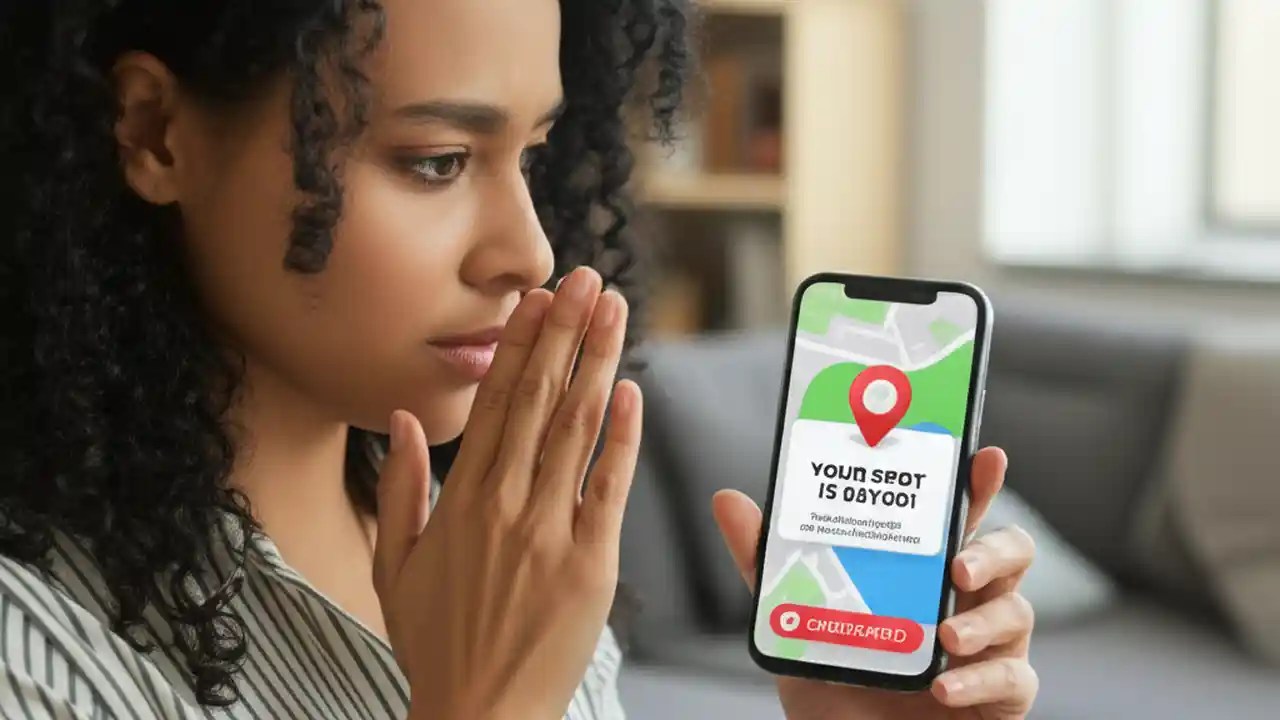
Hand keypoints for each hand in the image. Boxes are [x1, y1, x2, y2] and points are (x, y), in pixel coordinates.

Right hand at [374, 267, 640, 719]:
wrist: (479, 714)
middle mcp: (504, 503)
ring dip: (598, 360)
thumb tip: (401, 420)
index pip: (495, 401)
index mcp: (459, 500)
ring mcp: (549, 530)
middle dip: (565, 330)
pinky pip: (609, 484)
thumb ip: (400, 487)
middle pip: (540, 398)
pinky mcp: (591, 561)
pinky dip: (622, 434)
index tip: (536, 299)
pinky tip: (631, 388)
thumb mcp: (394, 564)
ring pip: (577, 426)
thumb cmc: (437, 643)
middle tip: (586, 277)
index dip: (519, 343)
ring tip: (613, 308)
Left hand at [714, 448, 1038, 719]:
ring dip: (983, 621)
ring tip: (945, 636)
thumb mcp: (795, 623)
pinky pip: (1014, 679)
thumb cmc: (836, 688)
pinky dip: (979, 681)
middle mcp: (964, 603)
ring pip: (1018, 612)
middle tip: (958, 564)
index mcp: (925, 573)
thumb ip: (768, 566)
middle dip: (993, 548)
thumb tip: (727, 500)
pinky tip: (943, 688)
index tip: (984, 456)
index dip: (977, 484)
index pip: (959, 518)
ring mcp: (989, 649)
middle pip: (1011, 554)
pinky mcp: (1001, 698)